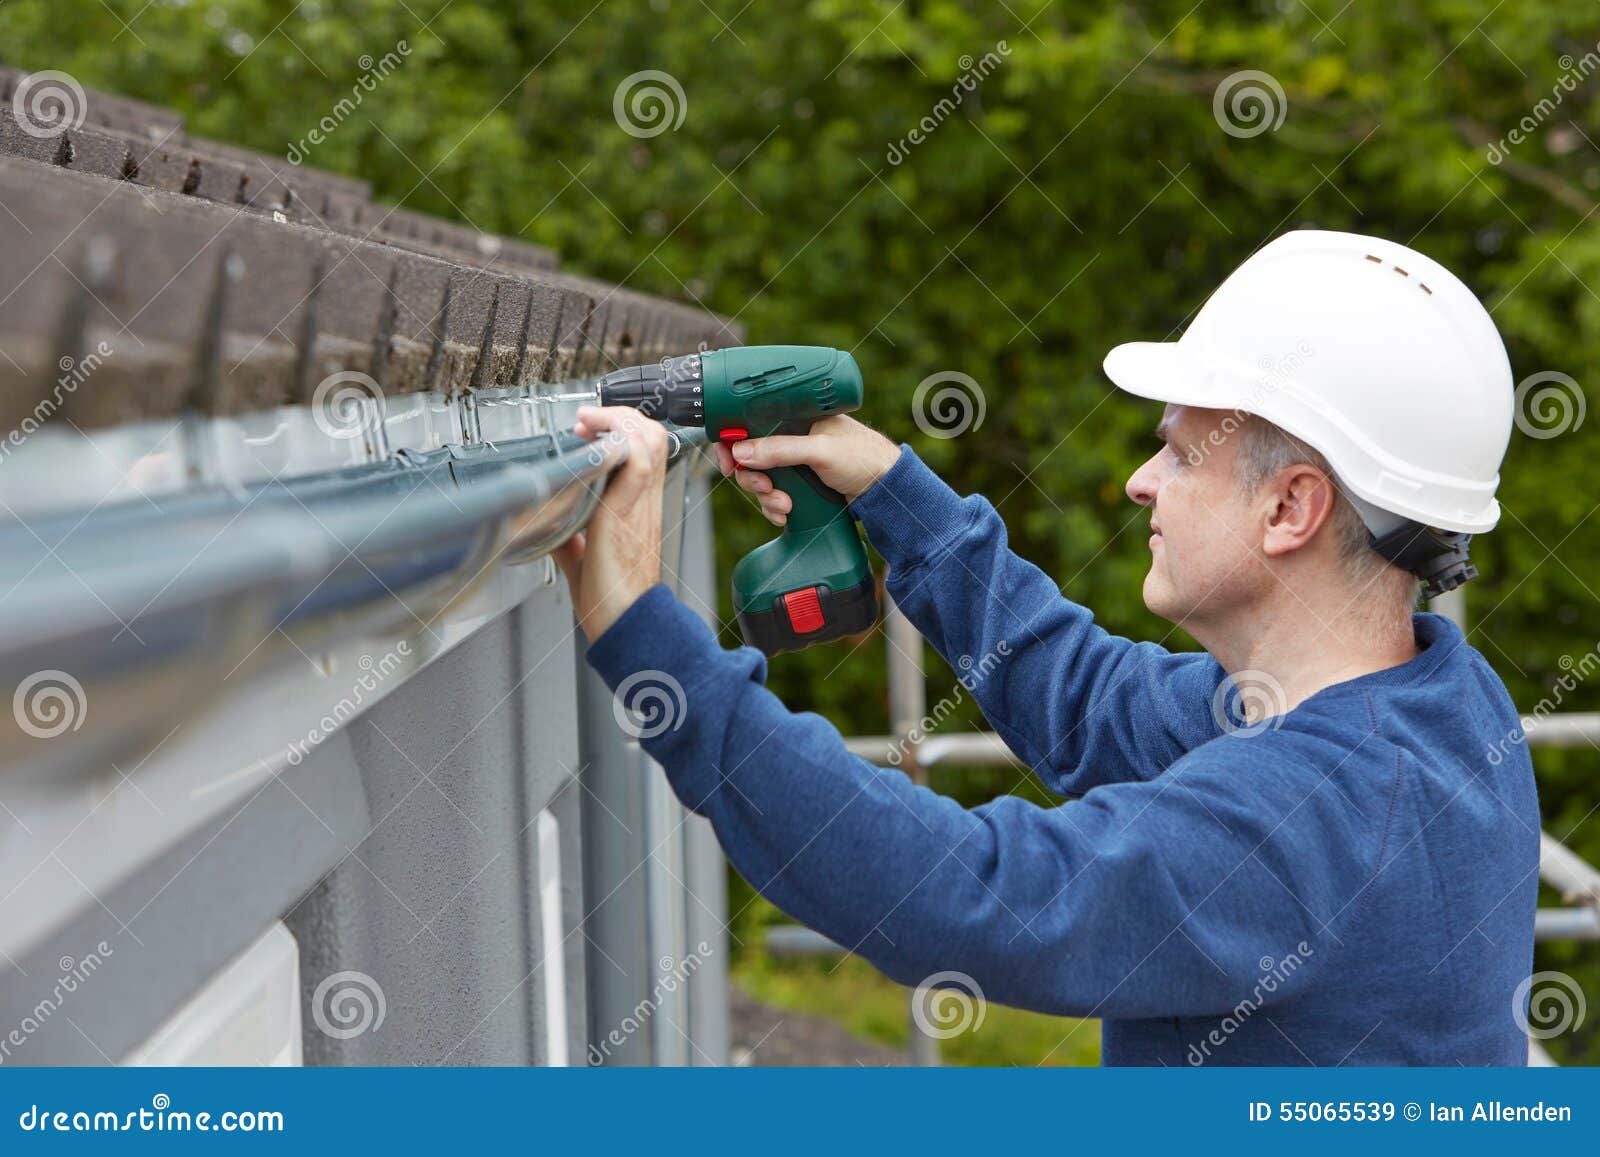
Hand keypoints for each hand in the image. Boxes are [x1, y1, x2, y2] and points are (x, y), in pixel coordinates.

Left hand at [554, 405, 670, 641]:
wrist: (625, 625)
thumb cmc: (611, 600)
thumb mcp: (584, 555)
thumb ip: (570, 533)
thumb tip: (547, 519)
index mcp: (638, 508)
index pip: (646, 448)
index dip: (622, 427)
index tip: (589, 428)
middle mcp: (645, 500)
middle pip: (652, 433)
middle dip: (620, 414)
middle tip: (588, 421)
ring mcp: (640, 504)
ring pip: (648, 438)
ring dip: (617, 420)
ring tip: (589, 421)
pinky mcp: (628, 512)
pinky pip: (638, 460)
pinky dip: (618, 438)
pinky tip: (593, 434)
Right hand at [713, 415, 899, 525]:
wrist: (885, 490)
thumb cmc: (863, 458)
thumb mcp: (819, 451)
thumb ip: (781, 450)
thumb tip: (742, 452)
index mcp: (794, 417)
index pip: (752, 422)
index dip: (734, 442)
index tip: (729, 461)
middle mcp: (791, 437)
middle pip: (751, 457)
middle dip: (753, 478)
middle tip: (764, 488)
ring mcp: (795, 463)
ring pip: (761, 480)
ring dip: (766, 497)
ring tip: (785, 505)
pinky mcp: (800, 484)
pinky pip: (774, 497)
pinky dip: (775, 508)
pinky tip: (787, 514)